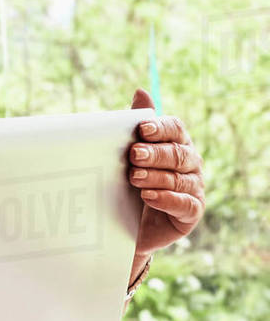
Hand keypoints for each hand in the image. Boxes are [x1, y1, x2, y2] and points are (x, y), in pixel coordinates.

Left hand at [128, 89, 204, 270]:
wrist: (126, 229)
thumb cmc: (128, 186)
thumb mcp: (127, 157)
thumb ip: (135, 127)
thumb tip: (141, 91)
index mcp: (176, 144)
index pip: (174, 129)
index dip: (159, 128)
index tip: (141, 129)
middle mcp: (189, 163)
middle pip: (177, 152)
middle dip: (154, 153)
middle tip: (133, 155)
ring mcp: (193, 188)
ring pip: (179, 178)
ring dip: (156, 177)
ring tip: (134, 178)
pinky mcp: (191, 213)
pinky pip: (184, 203)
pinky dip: (167, 199)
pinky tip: (149, 196)